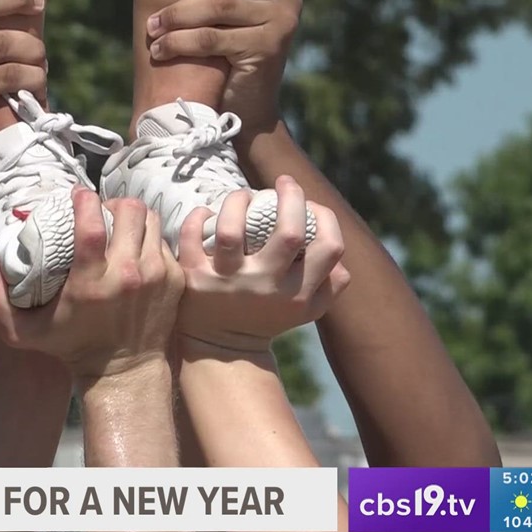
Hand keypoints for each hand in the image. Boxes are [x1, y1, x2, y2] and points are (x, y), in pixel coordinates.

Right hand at [0, 189, 184, 378]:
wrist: (126, 373)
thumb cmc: (72, 348)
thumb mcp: (24, 334)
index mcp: (91, 284)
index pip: (92, 226)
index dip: (85, 201)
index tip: (77, 195)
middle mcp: (127, 276)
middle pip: (129, 212)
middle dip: (113, 204)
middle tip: (101, 212)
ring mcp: (156, 276)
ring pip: (150, 220)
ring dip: (134, 217)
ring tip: (119, 224)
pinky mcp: (174, 280)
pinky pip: (163, 240)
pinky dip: (148, 238)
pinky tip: (135, 246)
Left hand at [148, 0, 300, 135]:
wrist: (247, 109)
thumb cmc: (228, 56)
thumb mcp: (227, 13)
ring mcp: (282, 20)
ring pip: (219, 5)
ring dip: (178, 14)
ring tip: (153, 26)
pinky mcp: (267, 48)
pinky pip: (212, 38)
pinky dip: (179, 42)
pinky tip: (160, 50)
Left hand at [176, 176, 349, 351]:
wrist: (221, 348)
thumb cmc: (268, 316)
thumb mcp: (307, 310)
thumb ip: (332, 283)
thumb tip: (339, 249)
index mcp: (297, 294)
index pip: (329, 248)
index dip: (326, 218)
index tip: (312, 204)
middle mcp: (265, 288)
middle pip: (288, 233)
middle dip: (291, 198)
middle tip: (283, 183)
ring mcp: (227, 283)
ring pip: (232, 230)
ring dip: (238, 202)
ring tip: (243, 196)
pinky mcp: (194, 280)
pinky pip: (192, 237)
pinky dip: (198, 217)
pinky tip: (207, 212)